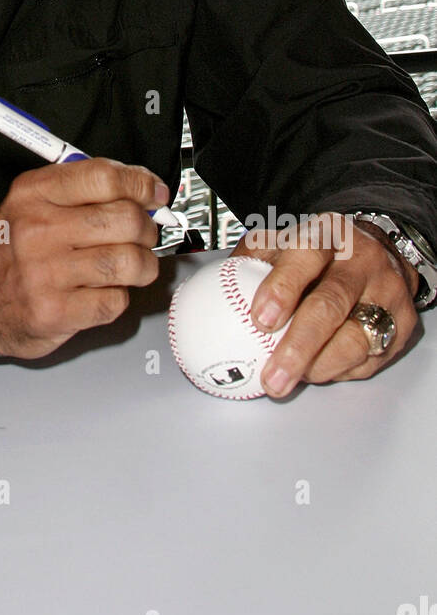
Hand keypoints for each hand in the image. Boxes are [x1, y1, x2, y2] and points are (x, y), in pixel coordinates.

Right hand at [0, 158, 167, 357]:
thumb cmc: (14, 249)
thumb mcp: (34, 202)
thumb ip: (84, 189)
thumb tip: (145, 188)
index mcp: (34, 193)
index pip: (103, 177)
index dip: (141, 184)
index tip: (154, 193)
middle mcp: (37, 229)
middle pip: (125, 219)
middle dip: (147, 229)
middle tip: (142, 235)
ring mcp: (45, 273)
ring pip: (129, 261)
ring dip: (142, 266)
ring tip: (132, 266)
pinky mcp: (55, 311)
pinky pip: (115, 301)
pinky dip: (119, 297)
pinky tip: (102, 291)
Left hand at [230, 214, 419, 397]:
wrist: (379, 251)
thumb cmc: (319, 253)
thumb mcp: (283, 243)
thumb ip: (250, 261)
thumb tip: (212, 290)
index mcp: (326, 235)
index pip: (305, 256)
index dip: (282, 287)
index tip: (260, 319)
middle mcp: (362, 261)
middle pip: (331, 305)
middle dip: (299, 346)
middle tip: (273, 375)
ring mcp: (387, 293)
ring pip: (356, 338)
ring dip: (320, 366)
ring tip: (291, 379)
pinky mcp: (403, 324)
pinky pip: (371, 358)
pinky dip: (341, 370)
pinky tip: (319, 370)